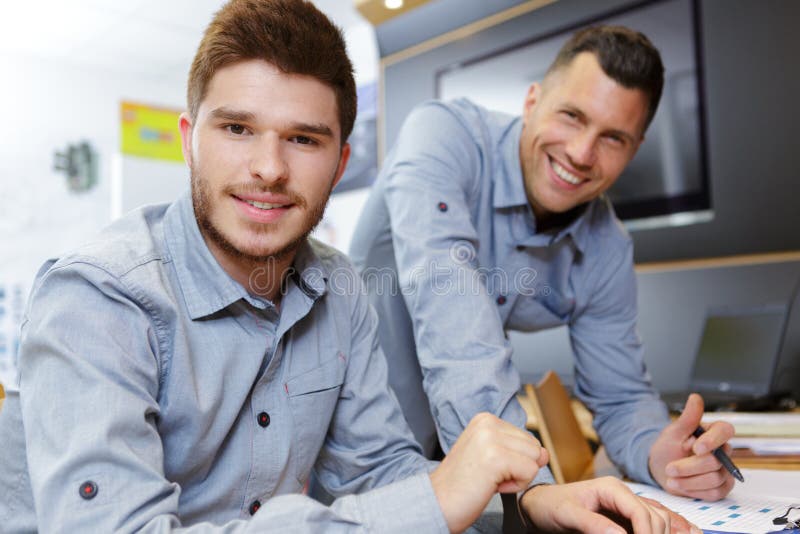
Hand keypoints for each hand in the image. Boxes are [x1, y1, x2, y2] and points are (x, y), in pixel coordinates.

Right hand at [429, 413, 547, 532]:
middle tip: (487, 475)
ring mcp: (491, 438)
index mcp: (485, 419)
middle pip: (534, 447)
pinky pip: (529, 472)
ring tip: (488, 479)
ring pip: (534, 459)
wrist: (437, 502)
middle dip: (517, 467)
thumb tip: (545, 453)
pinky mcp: (496, 457)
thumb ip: (517, 450)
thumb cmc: (462, 484)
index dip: (513, 460)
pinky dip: (514, 487)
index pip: (527, 438)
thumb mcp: (491, 457)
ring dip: (516, 477)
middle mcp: (487, 422)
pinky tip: (490, 486)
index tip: (486, 467)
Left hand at [520, 477, 700, 533]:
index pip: (640, 510)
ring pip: (659, 519)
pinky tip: (687, 533)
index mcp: (611, 488)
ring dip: (668, 532)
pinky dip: (670, 528)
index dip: (647, 533)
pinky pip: (654, 521)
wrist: (540, 504)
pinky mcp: (626, 516)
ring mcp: (626, 504)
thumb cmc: (551, 505)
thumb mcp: (567, 515)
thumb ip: (593, 524)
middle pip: (655, 516)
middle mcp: (623, 494)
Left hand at [649, 393, 735, 499]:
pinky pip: (714, 493)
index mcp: (714, 433)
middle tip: (670, 468)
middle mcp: (723, 451)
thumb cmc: (669, 446)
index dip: (713, 440)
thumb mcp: (674, 431)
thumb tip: (695, 397)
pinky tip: (680, 485)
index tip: (696, 448)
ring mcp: (724, 471)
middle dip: (688, 467)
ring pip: (714, 479)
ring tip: (671, 477)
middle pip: (715, 461)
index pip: (725, 431)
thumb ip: (688, 417)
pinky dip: (693, 490)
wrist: (660, 467)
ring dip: (688, 480)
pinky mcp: (721, 487)